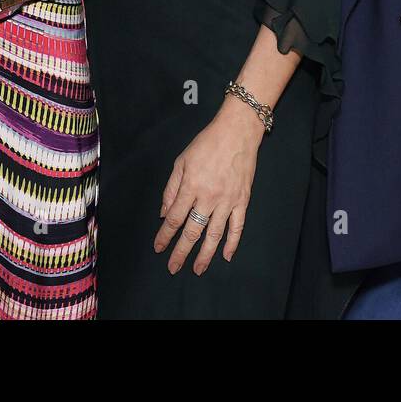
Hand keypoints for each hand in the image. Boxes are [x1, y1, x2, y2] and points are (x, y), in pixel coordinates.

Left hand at [153, 100, 263, 275]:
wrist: (237, 132)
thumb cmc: (207, 143)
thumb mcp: (181, 161)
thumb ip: (171, 189)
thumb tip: (163, 213)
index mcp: (190, 186)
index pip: (174, 218)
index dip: (165, 235)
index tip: (158, 248)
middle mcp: (208, 197)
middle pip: (192, 231)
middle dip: (181, 251)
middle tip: (173, 267)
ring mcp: (227, 200)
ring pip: (214, 234)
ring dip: (205, 254)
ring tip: (198, 269)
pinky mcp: (242, 200)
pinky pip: (237, 226)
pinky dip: (232, 243)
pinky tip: (226, 256)